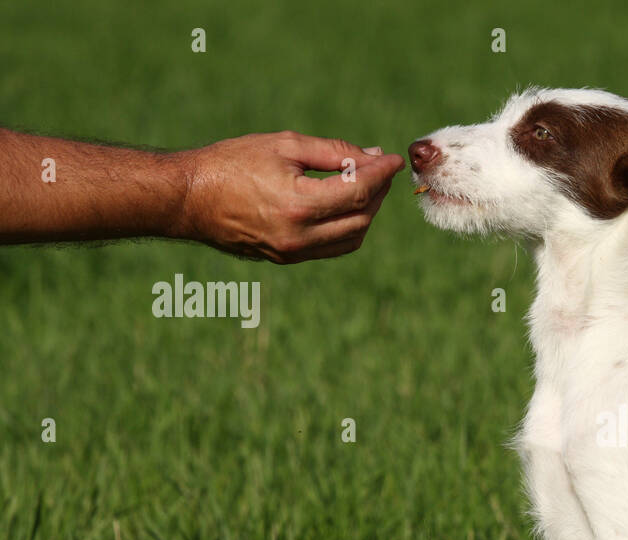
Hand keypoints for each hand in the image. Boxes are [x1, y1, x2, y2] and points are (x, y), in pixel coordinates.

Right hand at [173, 132, 405, 262]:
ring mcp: (294, 252)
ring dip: (367, 213)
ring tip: (366, 186)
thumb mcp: (283, 145)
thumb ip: (333, 151)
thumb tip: (372, 153)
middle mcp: (299, 236)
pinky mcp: (287, 259)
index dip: (381, 173)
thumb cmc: (231, 163)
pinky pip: (333, 248)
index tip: (393, 159)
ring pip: (352, 238)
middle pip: (362, 217)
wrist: (187, 198)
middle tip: (380, 169)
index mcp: (298, 204)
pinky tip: (346, 206)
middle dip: (378, 193)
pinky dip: (348, 228)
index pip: (359, 191)